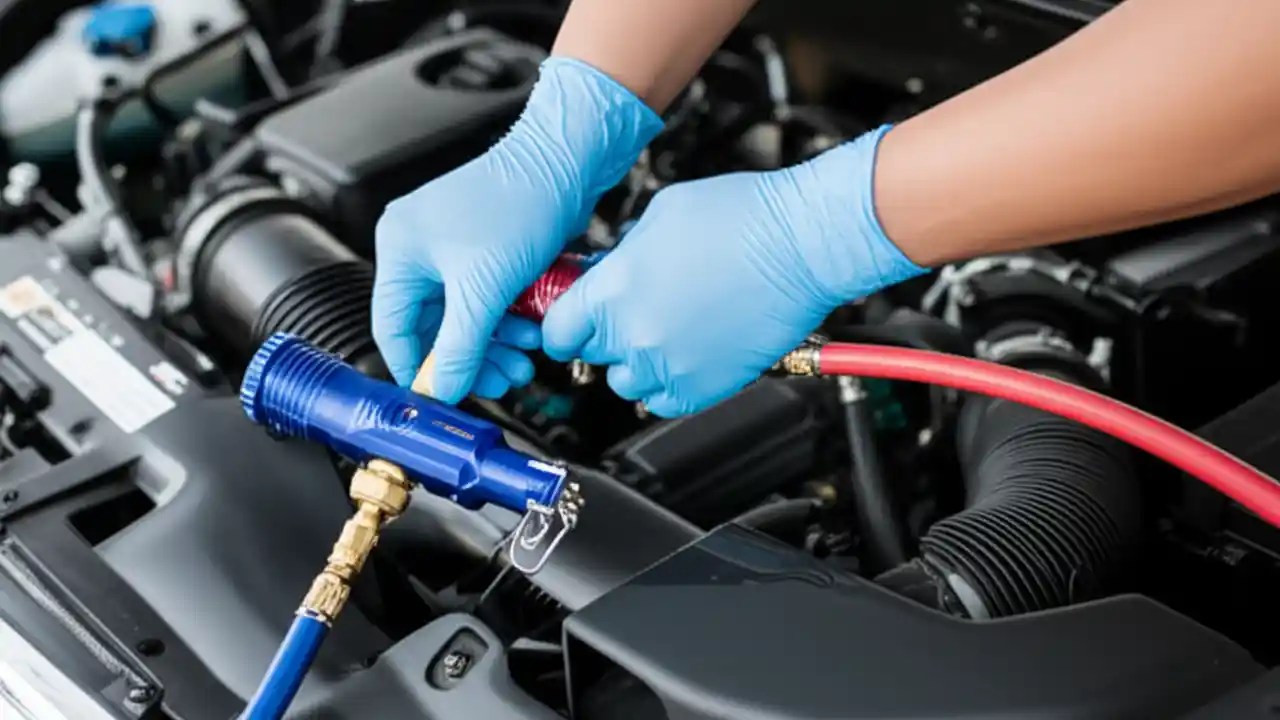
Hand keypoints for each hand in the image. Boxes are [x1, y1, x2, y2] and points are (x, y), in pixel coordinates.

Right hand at [372, 58, 661, 401]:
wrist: (566, 161)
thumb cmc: (521, 202)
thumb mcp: (485, 289)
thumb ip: (460, 346)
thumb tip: (442, 389)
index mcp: (400, 249)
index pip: (392, 328)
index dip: (417, 368)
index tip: (440, 396)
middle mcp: (419, 248)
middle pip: (433, 327)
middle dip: (469, 358)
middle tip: (499, 380)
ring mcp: (452, 248)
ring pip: (464, 317)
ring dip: (494, 344)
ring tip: (523, 360)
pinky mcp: (485, 250)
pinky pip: (486, 300)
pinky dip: (506, 320)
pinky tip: (529, 332)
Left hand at [542, 126, 925, 416]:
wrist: (800, 244)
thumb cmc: (741, 218)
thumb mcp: (658, 215)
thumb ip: (621, 254)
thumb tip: (608, 271)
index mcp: (612, 291)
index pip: (556, 330)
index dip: (565, 323)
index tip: (574, 320)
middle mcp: (634, 336)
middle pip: (591, 355)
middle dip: (606, 334)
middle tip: (633, 310)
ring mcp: (670, 367)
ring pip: (626, 383)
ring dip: (637, 362)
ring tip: (666, 330)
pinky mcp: (705, 388)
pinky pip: (663, 403)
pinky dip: (668, 384)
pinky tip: (684, 353)